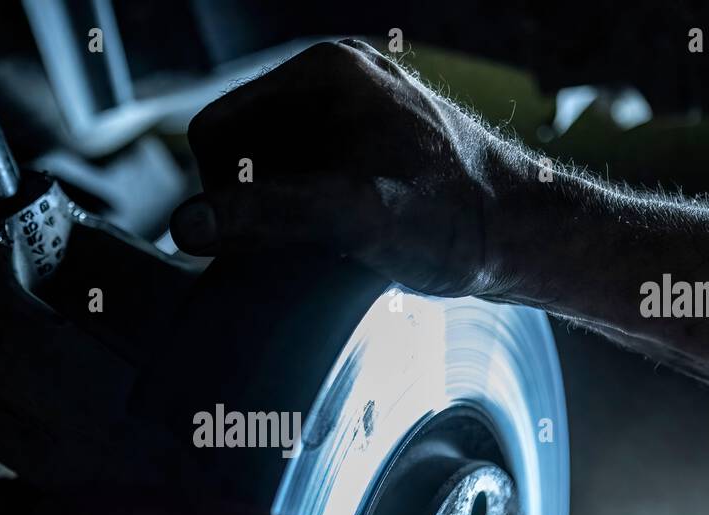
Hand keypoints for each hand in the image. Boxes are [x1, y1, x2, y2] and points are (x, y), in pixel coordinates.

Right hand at [170, 39, 502, 297]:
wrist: (524, 235)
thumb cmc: (451, 222)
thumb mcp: (352, 216)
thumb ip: (267, 214)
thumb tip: (185, 226)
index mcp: (323, 72)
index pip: (214, 133)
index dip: (221, 195)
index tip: (256, 241)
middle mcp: (337, 78)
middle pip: (241, 150)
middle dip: (253, 203)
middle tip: (297, 247)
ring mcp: (355, 107)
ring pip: (271, 165)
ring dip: (279, 211)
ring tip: (326, 244)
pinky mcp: (371, 140)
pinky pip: (306, 172)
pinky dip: (307, 209)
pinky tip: (340, 237)